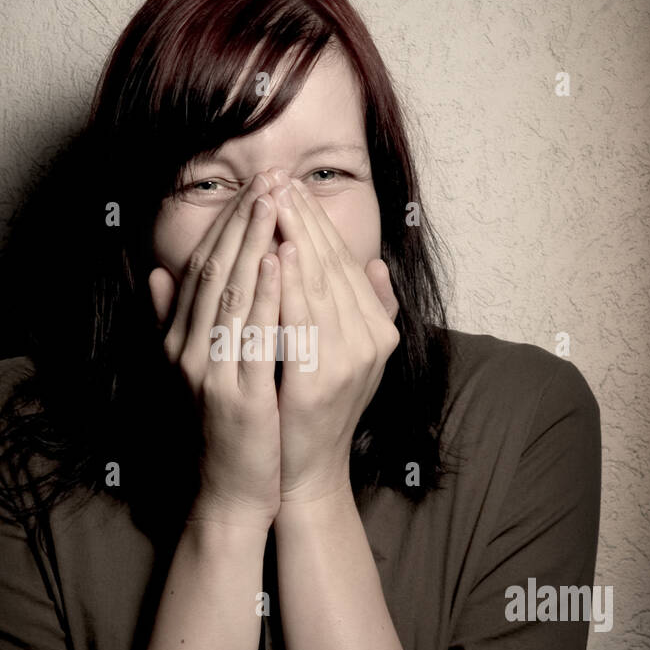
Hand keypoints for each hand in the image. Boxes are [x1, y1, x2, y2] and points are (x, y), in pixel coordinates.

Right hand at [148, 173, 282, 530]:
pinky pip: (253, 338)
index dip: (227, 224)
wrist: (228, 492)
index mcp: (178, 341)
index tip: (252, 187)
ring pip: (231, 295)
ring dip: (254, 244)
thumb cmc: (223, 429)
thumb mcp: (193, 370)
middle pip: (214, 272)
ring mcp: (209, 374)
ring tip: (274, 201)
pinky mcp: (235, 397)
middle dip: (242, 220)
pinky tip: (279, 262)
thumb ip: (176, 323)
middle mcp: (186, 351)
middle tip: (267, 176)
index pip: (202, 269)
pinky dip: (265, 296)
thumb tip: (159, 274)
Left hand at [268, 173, 399, 505]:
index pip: (343, 260)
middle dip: (302, 218)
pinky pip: (302, 319)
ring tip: (273, 200)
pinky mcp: (321, 378)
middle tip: (276, 178)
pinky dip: (289, 283)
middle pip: (332, 264)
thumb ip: (367, 311)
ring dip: (295, 237)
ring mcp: (349, 359)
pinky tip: (274, 253)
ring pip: (319, 282)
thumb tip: (377, 265)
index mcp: (376, 328)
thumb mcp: (344, 355)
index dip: (316, 221)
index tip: (288, 187)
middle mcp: (371, 339)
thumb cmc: (312, 411)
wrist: (301, 471)